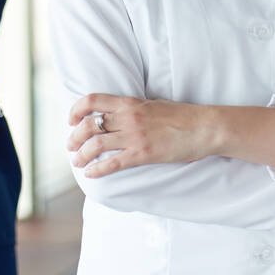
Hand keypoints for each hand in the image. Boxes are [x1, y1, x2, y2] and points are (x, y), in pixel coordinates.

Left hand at [67, 93, 214, 177]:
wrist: (204, 127)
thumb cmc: (183, 116)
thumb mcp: (154, 104)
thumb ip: (134, 109)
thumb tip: (120, 115)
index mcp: (130, 102)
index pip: (93, 100)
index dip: (76, 110)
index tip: (71, 120)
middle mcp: (128, 117)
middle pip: (89, 125)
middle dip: (74, 137)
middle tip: (70, 146)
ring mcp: (135, 136)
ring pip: (95, 145)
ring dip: (81, 155)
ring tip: (77, 162)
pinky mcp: (143, 154)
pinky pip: (112, 163)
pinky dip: (97, 169)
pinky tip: (91, 173)